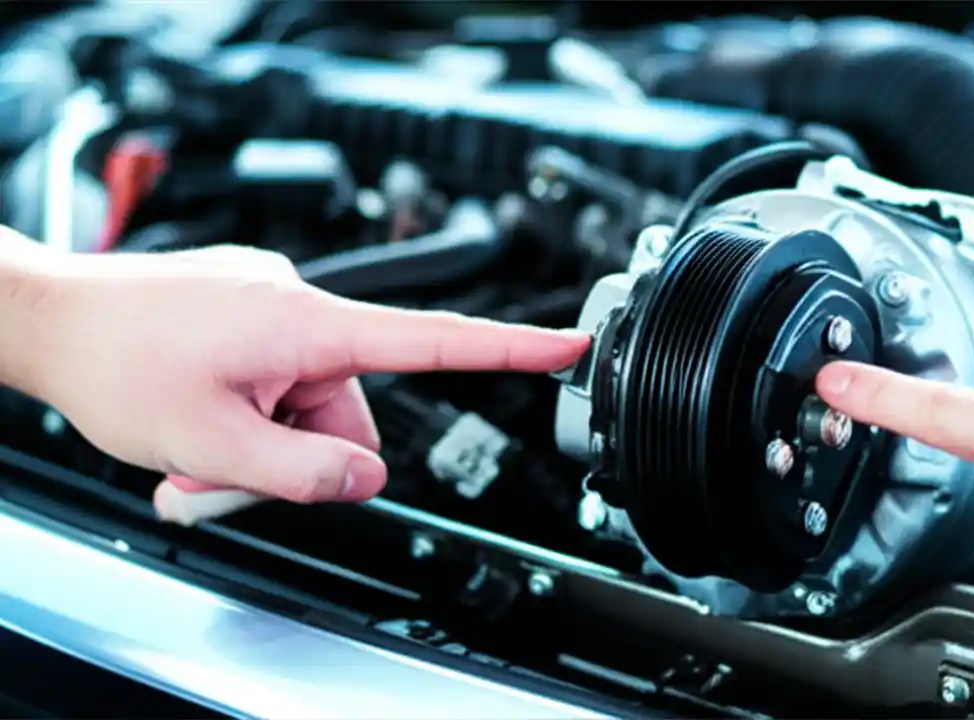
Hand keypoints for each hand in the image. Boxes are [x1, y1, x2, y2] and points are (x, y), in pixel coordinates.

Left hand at [20, 244, 586, 514]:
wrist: (45, 316)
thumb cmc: (114, 362)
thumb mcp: (212, 442)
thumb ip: (305, 470)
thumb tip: (370, 476)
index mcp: (309, 326)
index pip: (434, 341)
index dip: (511, 349)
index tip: (568, 344)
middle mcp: (299, 304)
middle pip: (349, 410)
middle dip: (298, 453)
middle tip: (226, 470)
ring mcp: (270, 306)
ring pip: (306, 402)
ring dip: (262, 439)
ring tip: (196, 448)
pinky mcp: (245, 313)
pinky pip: (274, 376)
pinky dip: (246, 411)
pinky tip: (197, 415)